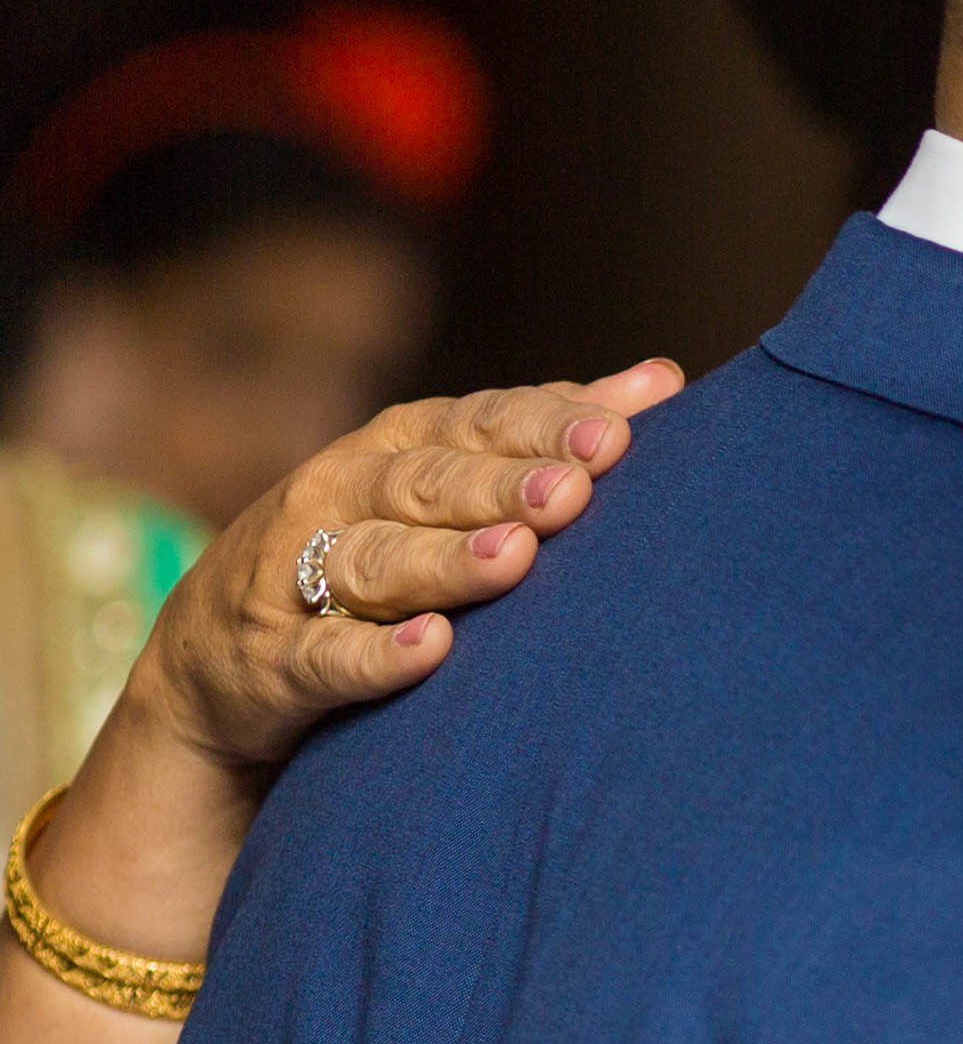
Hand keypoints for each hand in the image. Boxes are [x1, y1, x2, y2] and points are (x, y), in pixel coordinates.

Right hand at [111, 364, 677, 797]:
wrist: (217, 659)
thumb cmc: (368, 552)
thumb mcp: (441, 481)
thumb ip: (543, 434)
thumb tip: (664, 382)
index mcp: (396, 448)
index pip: (475, 425)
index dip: (541, 428)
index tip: (615, 436)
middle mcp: (343, 498)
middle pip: (427, 485)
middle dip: (501, 486)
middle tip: (572, 493)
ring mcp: (298, 577)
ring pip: (376, 562)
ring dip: (446, 561)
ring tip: (514, 558)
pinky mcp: (274, 661)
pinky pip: (325, 655)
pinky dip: (374, 655)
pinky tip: (430, 649)